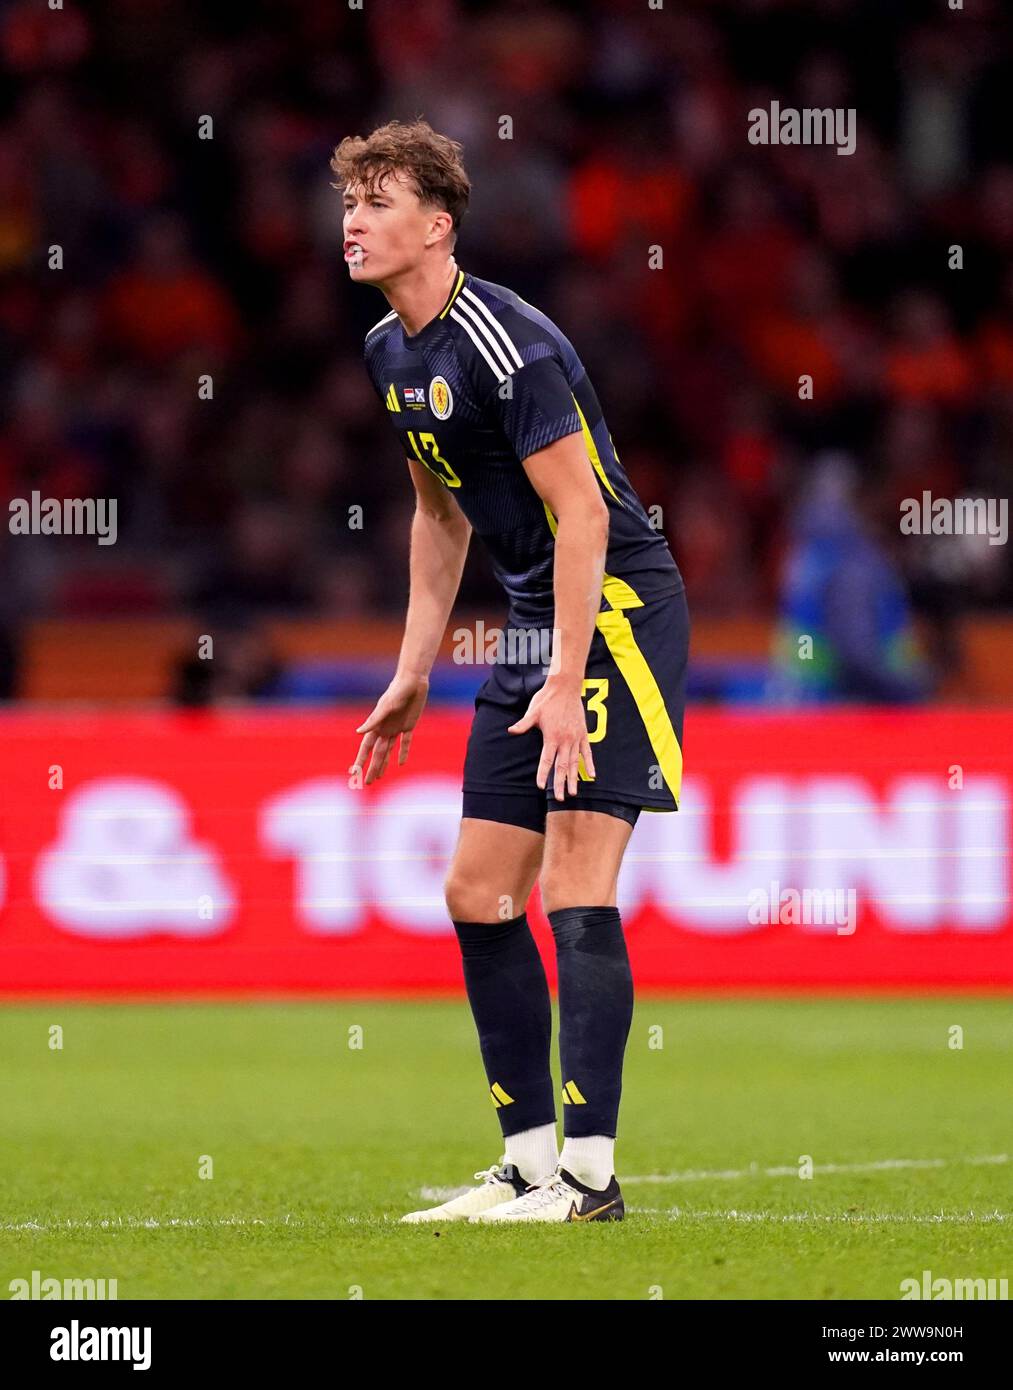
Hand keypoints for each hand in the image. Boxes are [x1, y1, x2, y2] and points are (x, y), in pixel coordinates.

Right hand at [351, 672, 428, 784]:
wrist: (412, 681)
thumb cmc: (397, 691)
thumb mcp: (385, 707)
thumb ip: (373, 720)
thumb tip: (358, 732)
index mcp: (377, 725)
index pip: (366, 747)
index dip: (360, 760)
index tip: (354, 772)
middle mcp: (384, 729)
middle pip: (377, 753)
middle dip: (372, 768)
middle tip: (367, 783)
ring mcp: (396, 728)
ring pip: (388, 750)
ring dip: (384, 763)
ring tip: (380, 776)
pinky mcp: (409, 725)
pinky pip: (405, 742)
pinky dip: (402, 752)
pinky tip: (400, 763)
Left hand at [507, 677, 595, 798]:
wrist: (566, 686)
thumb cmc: (547, 699)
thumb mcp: (533, 711)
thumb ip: (523, 724)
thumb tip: (510, 731)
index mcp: (552, 737)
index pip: (547, 760)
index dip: (543, 774)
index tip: (541, 786)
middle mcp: (565, 740)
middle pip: (562, 766)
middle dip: (560, 783)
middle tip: (560, 798)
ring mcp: (576, 738)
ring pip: (575, 762)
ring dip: (574, 778)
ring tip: (574, 792)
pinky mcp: (583, 734)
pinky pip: (587, 752)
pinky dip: (590, 764)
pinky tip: (592, 775)